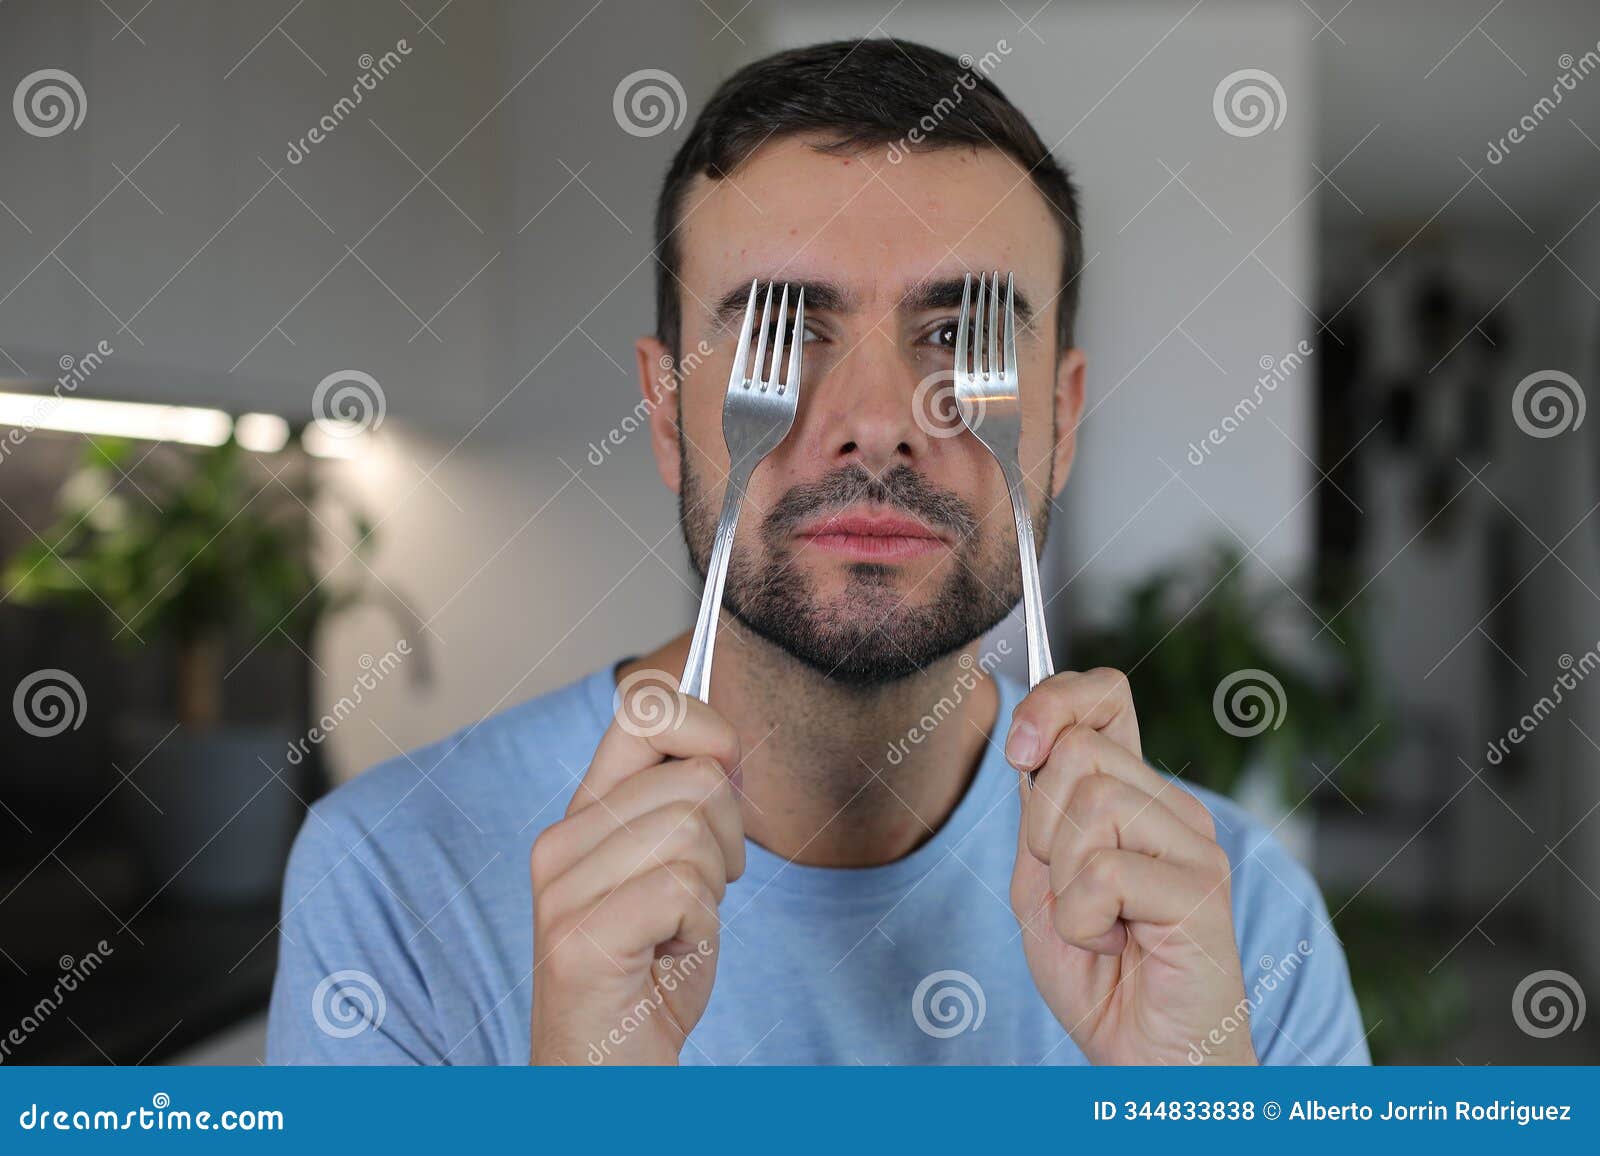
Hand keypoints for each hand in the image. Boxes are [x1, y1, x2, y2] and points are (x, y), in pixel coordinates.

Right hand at [529, 682, 743, 1064]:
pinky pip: (684, 889)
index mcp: (583, 815)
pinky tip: (669, 955)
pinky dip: (700, 929)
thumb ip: (683, 803)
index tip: (727, 774)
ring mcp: (563, 890)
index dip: (707, 726)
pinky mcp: (581, 938)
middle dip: (728, 839)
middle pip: (696, 778)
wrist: (609, 1070)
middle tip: (700, 893)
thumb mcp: (672, 868)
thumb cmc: (649, 972)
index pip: (644, 707)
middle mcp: (561, 842)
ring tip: (678, 928)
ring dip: (712, 889)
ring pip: (694, 830)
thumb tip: (726, 744)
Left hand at [1005, 668, 1254, 1064]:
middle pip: (1077, 750)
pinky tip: (1114, 945)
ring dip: (1062, 878)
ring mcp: (1194, 844)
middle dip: (1042, 825)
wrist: (1143, 1056)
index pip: (1105, 694)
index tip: (1019, 749)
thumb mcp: (1043, 875)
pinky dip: (1082, 921)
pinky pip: (1102, 873)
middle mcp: (1173, 807)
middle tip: (1070, 889)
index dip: (1052, 702)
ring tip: (1096, 922)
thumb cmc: (1099, 971)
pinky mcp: (1201, 890)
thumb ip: (1039, 808)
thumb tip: (1031, 737)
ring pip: (1088, 802)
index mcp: (1137, 795)